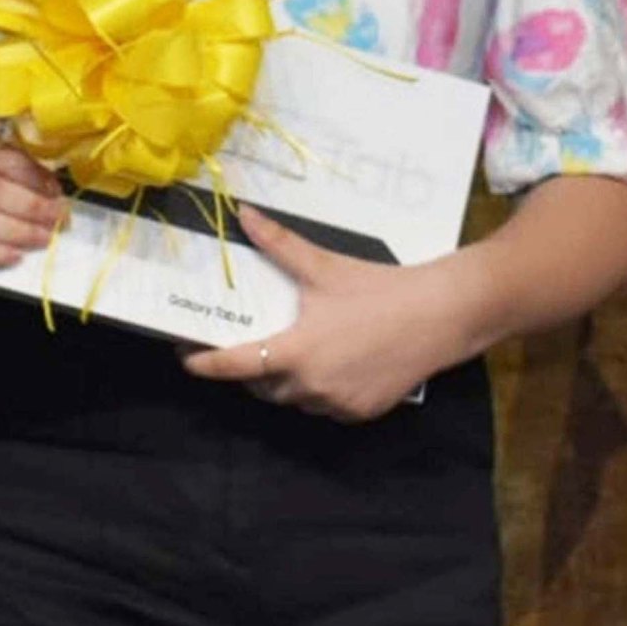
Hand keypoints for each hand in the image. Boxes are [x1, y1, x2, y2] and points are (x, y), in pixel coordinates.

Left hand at [179, 205, 478, 420]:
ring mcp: (338, 404)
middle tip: (238, 346)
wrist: (442, 316)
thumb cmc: (377, 289)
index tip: (184, 358)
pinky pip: (323, 407)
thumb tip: (243, 213)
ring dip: (282, 382)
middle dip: (246, 370)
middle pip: (261, 386)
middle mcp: (312, 386)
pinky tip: (322, 366)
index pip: (234, 366)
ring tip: (281, 352)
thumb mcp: (322, 266)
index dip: (204, 364)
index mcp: (296, 352)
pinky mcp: (361, 412)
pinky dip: (315, 391)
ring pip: (292, 399)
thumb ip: (278, 243)